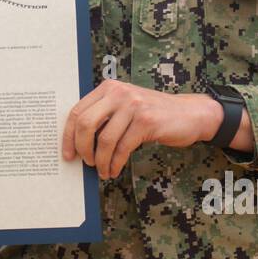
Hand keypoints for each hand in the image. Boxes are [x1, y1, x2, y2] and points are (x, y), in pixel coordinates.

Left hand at [61, 80, 223, 179]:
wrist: (190, 114)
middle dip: (82, 148)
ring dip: (101, 161)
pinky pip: (123, 148)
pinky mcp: (146, 121)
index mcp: (108, 88)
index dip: (68, 136)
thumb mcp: (125, 107)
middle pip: (86, 124)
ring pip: (105, 140)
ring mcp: (133, 105)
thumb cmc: (153, 114)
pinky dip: (116, 163)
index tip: (68, 154)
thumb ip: (104, 116)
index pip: (77, 111)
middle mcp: (119, 92)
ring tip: (103, 170)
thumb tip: (78, 144)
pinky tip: (114, 170)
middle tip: (87, 163)